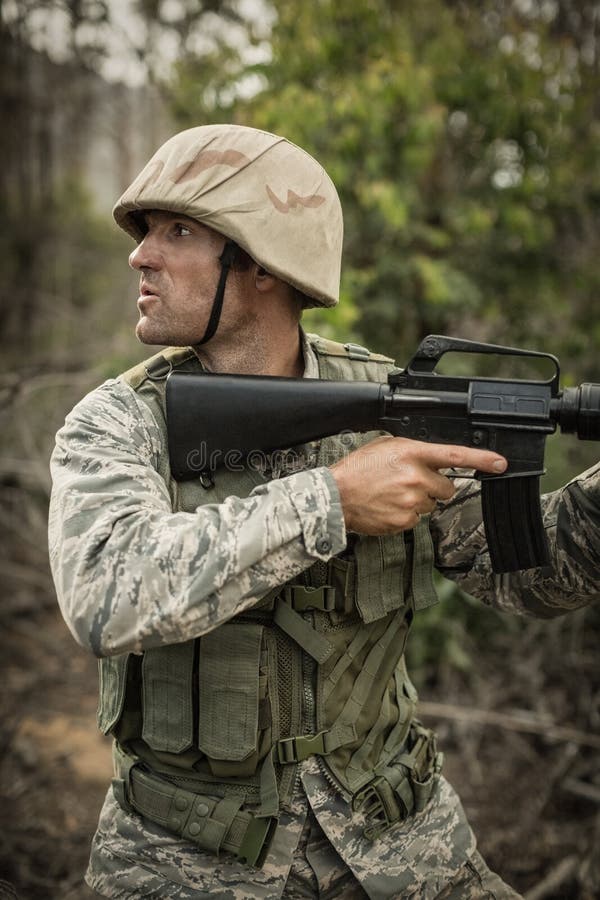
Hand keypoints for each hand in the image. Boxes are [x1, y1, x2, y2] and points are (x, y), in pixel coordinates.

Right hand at [330, 436, 506, 533]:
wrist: (337, 496)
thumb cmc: (358, 469)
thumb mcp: (386, 446)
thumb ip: (413, 450)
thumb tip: (431, 457)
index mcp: (412, 453)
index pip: (455, 455)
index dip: (482, 460)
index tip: (500, 463)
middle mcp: (416, 477)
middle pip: (447, 487)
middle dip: (434, 486)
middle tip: (410, 483)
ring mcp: (412, 501)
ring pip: (432, 504)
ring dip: (419, 500)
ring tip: (393, 494)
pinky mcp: (406, 521)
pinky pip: (418, 519)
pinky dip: (406, 514)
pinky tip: (389, 506)